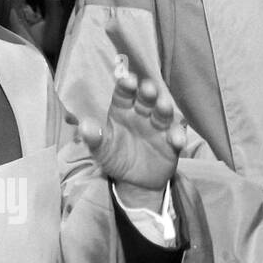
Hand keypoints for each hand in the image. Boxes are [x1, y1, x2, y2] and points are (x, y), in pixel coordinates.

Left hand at [75, 60, 186, 205]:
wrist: (133, 182)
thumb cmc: (115, 157)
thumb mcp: (101, 150)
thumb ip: (94, 138)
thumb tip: (84, 127)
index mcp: (123, 109)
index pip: (124, 93)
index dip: (126, 86)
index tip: (127, 80)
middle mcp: (142, 113)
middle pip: (146, 99)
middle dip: (148, 92)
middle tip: (148, 88)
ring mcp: (158, 126)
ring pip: (162, 114)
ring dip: (164, 109)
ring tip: (163, 106)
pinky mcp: (171, 142)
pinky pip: (176, 136)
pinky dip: (177, 137)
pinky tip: (176, 141)